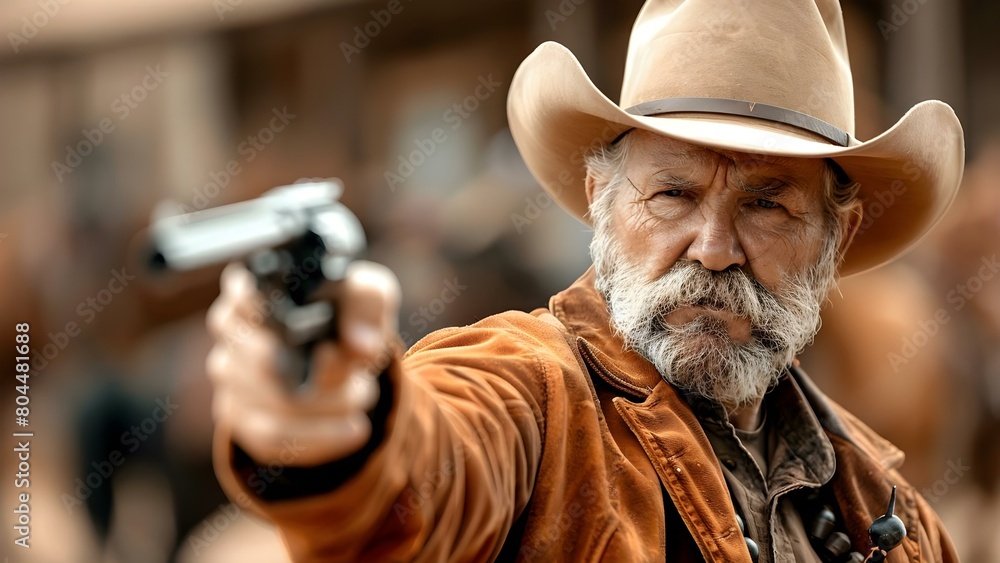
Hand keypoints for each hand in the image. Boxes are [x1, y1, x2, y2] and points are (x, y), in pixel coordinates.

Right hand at [207, 261, 400, 466]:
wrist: (340, 358)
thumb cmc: (344, 317)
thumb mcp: (365, 296)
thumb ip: (366, 305)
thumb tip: (359, 345)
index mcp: (253, 292)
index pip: (248, 300)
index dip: (284, 323)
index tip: (324, 341)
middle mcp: (230, 333)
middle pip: (267, 362)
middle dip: (324, 376)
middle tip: (359, 379)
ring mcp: (228, 378)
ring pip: (276, 404)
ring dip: (330, 406)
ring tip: (361, 398)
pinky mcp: (238, 419)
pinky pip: (273, 439)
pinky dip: (320, 437)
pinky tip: (354, 429)